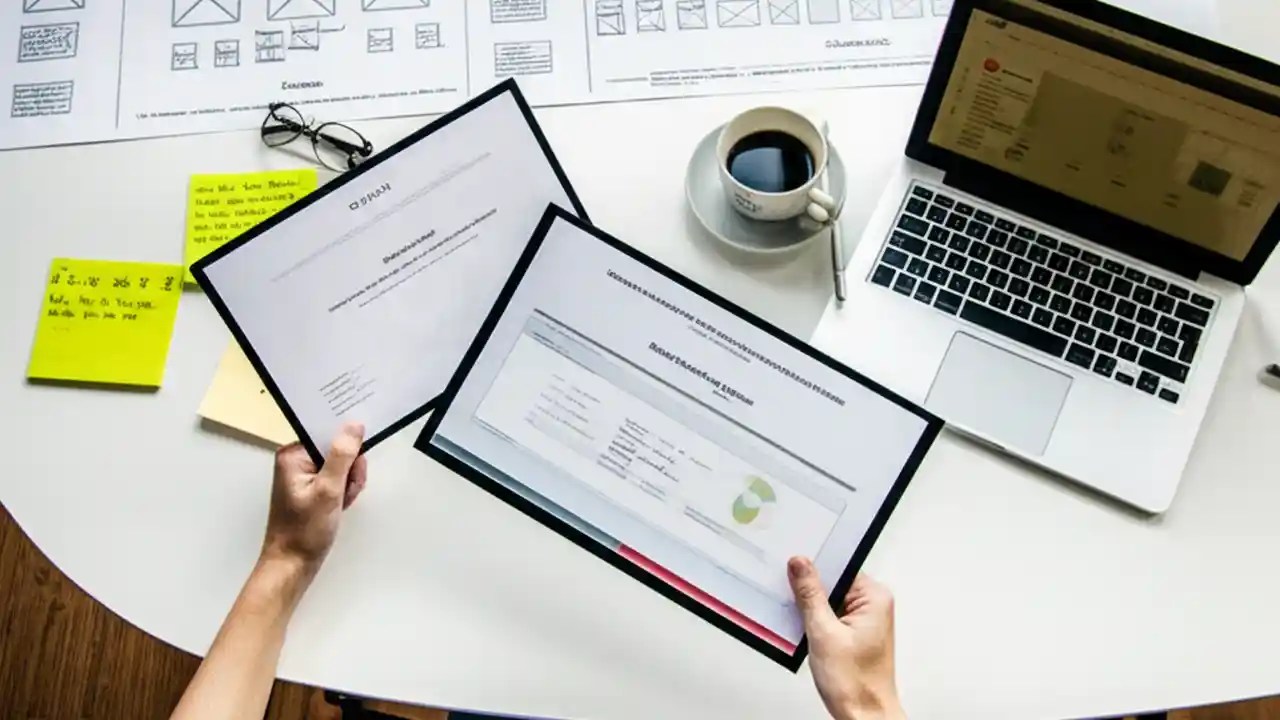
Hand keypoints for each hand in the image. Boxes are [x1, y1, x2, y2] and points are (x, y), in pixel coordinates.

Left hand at [263, 422, 368, 572]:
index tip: (352, 467)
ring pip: (342, 466)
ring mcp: (304, 474)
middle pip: (338, 449)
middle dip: (349, 471)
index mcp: (292, 455)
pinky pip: (337, 479)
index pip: (329, 434)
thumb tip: (354, 426)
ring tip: (339, 503)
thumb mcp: (328, 490)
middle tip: (342, 492)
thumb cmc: (303, 532)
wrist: (293, 564)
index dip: (347, 448)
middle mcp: (296, 461)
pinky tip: (339, 506)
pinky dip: (344, 492)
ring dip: (348, 484)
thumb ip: (342, 455)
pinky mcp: (312, 487)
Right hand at [788, 558, 904, 719]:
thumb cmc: (856, 684)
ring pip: (828, 599)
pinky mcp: (854, 632)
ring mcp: (864, 619)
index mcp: (874, 598)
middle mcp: (873, 605)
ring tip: (804, 626)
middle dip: (809, 590)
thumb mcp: (824, 632)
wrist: (864, 716)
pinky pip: (829, 615)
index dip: (814, 567)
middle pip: (833, 582)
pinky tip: (807, 634)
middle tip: (793, 602)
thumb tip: (800, 564)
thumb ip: (810, 594)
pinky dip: (814, 621)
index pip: (839, 566)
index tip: (791, 569)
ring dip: (810, 609)